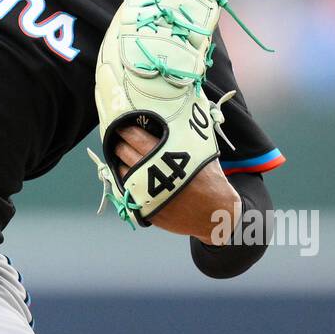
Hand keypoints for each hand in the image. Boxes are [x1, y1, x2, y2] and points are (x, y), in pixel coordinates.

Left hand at [111, 124, 240, 240]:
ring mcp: (147, 192)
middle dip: (119, 144)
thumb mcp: (203, 153)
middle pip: (125, 152)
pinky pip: (126, 191)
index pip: (136, 137)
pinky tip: (127, 176)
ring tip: (120, 157)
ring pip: (123, 172)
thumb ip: (189, 137)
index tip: (122, 126)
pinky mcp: (145, 208)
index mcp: (166, 156)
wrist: (216, 214)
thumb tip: (183, 119)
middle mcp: (153, 173)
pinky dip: (125, 182)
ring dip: (119, 163)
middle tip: (118, 139)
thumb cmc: (212, 182)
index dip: (127, 130)